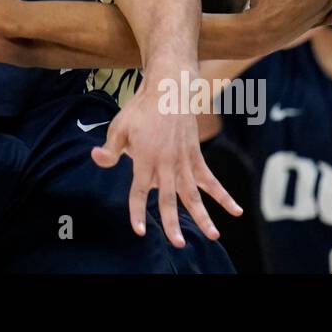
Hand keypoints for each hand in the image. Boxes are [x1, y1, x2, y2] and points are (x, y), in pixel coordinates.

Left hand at [93, 68, 241, 246]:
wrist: (169, 89)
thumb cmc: (141, 109)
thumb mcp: (119, 126)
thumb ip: (110, 148)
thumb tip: (96, 158)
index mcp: (145, 158)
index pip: (139, 191)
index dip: (137, 211)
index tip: (139, 230)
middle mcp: (166, 163)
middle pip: (169, 198)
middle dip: (173, 222)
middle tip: (179, 243)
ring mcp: (184, 162)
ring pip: (194, 194)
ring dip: (203, 216)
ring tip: (213, 235)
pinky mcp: (196, 157)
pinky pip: (211, 180)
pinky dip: (224, 196)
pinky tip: (236, 210)